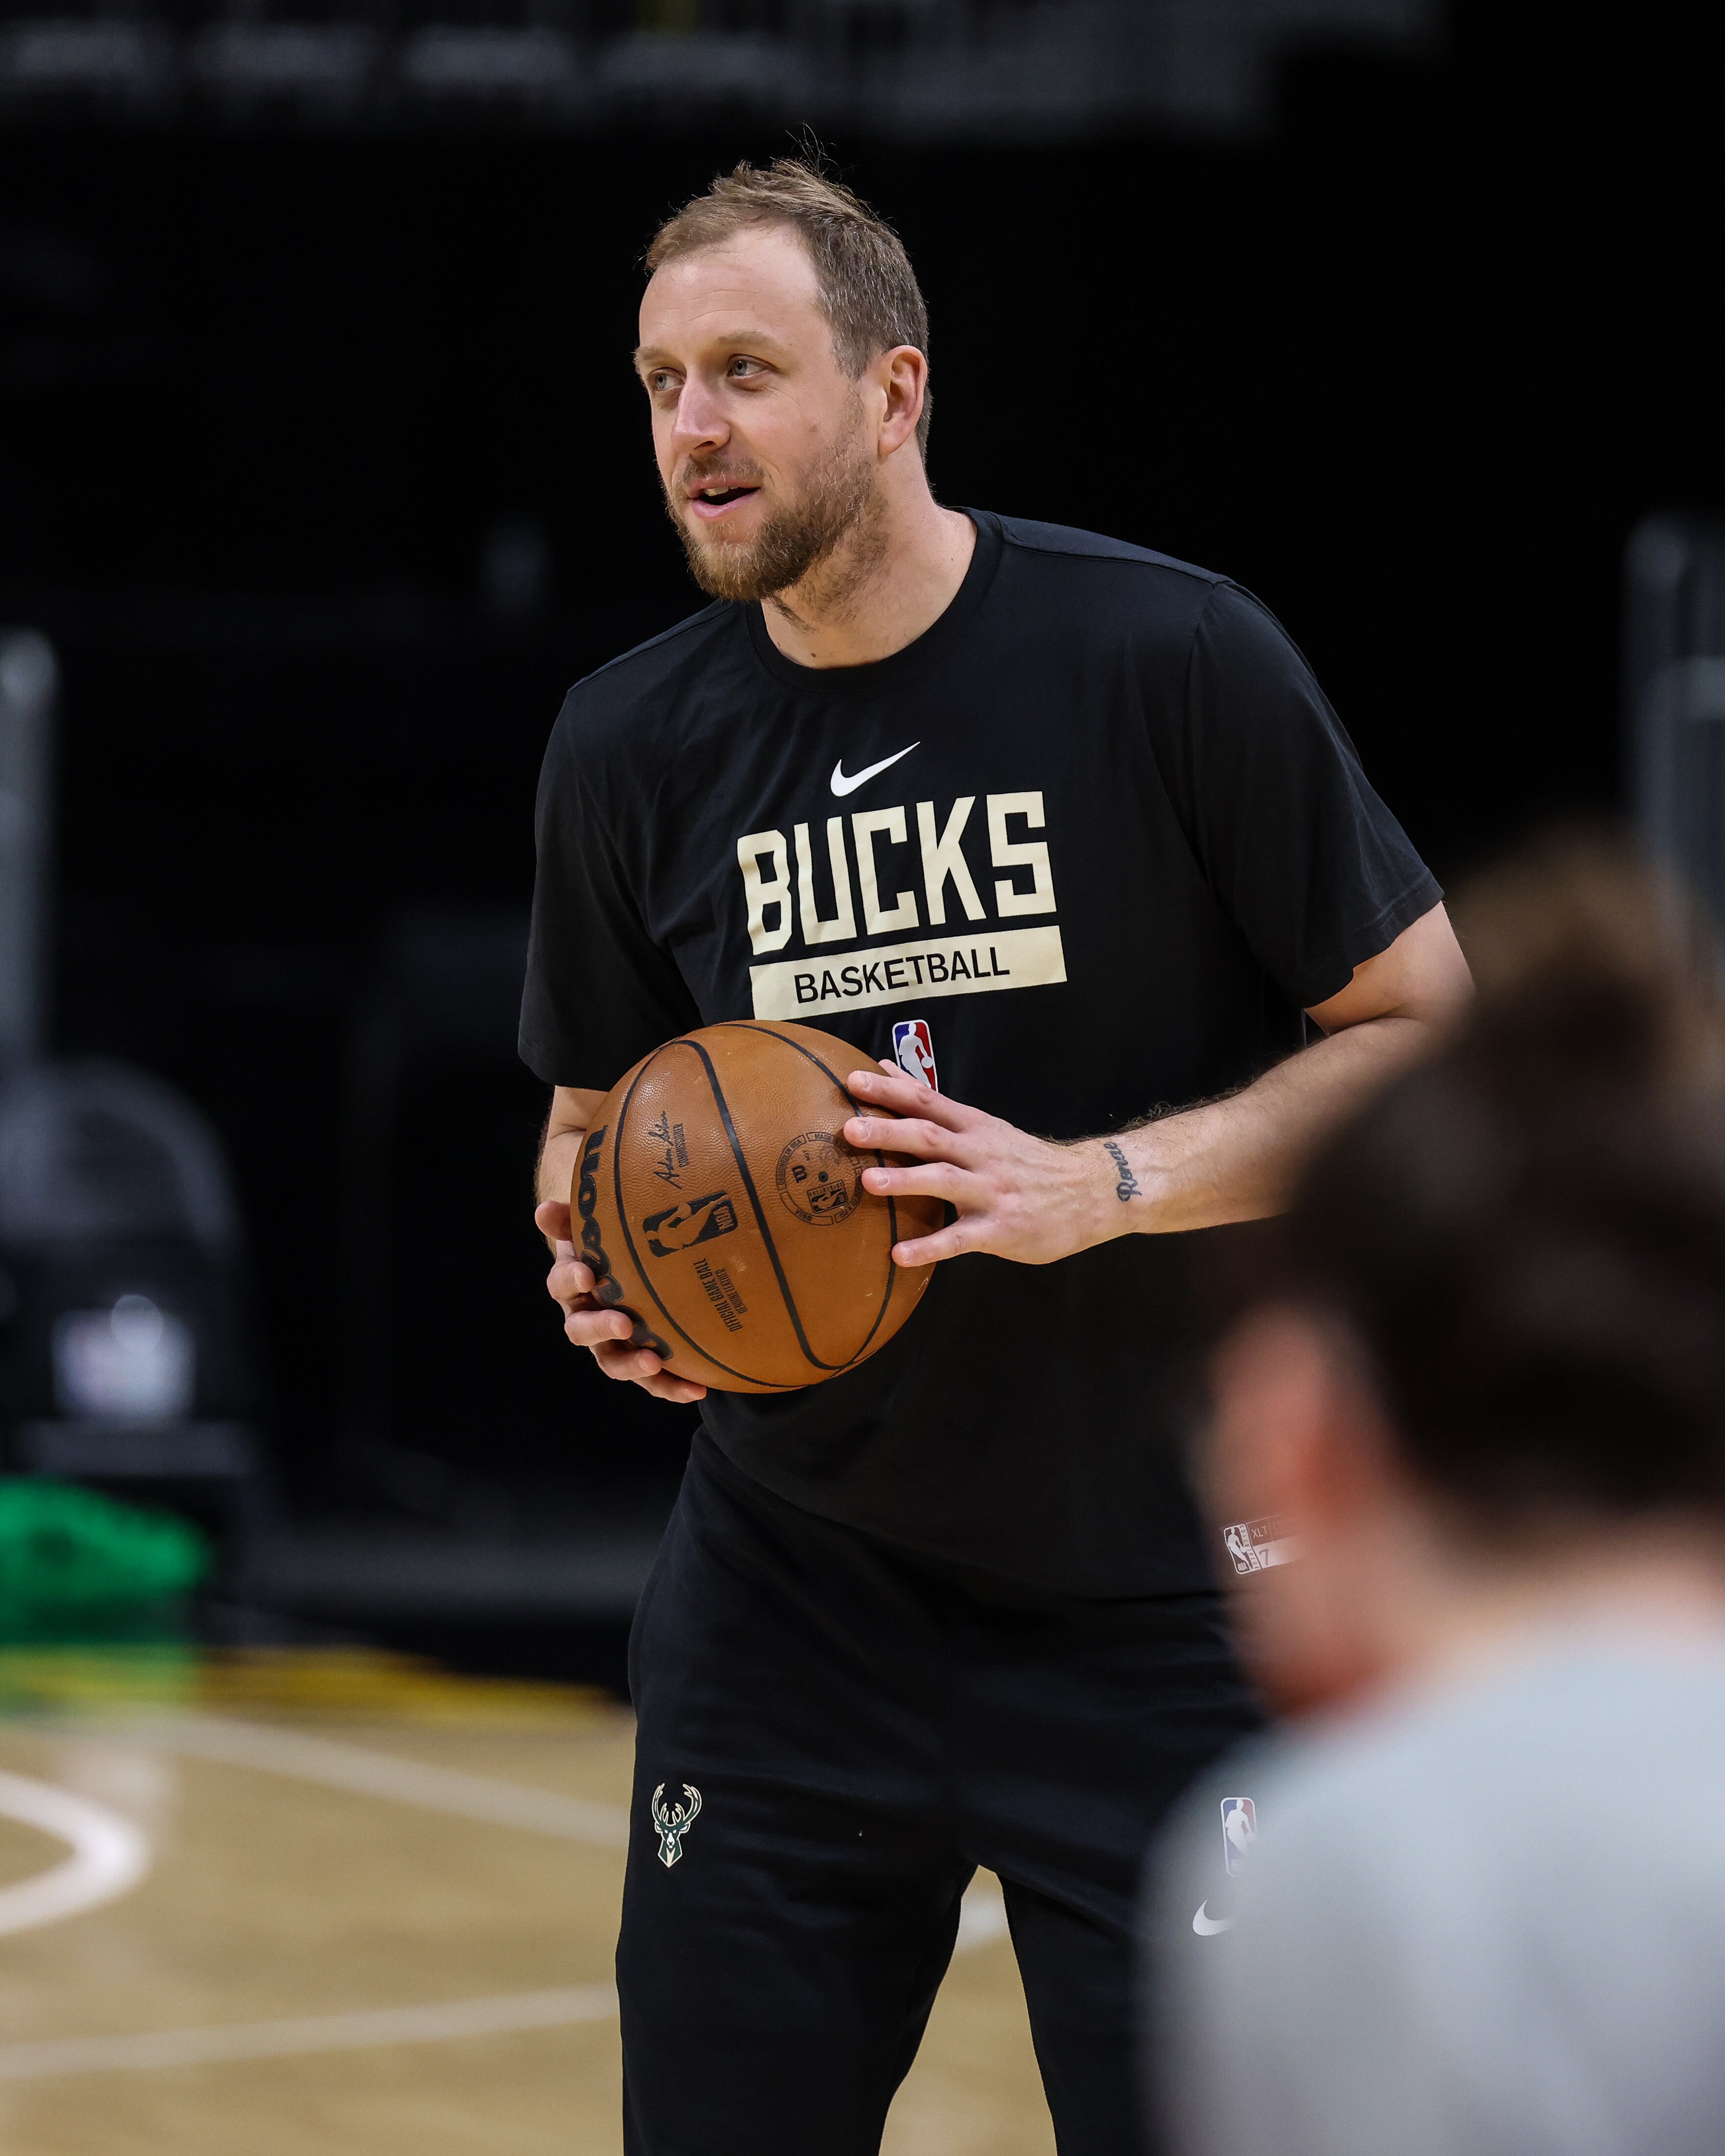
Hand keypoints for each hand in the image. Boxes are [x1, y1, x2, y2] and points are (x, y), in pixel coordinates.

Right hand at [534, 1198, 706, 1402]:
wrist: (627, 1267)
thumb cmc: (608, 1245)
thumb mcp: (591, 1227)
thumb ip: (570, 1219)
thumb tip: (545, 1209)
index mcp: (572, 1285)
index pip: (562, 1283)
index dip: (571, 1279)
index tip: (587, 1273)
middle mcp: (585, 1319)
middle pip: (582, 1331)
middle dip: (601, 1328)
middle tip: (624, 1322)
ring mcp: (611, 1344)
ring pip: (613, 1362)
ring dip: (632, 1365)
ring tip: (654, 1363)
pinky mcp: (639, 1361)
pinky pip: (651, 1380)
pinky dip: (671, 1386)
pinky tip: (698, 1389)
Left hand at [842, 1066, 1133, 1266]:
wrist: (1093, 1191)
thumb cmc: (1027, 1161)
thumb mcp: (984, 1126)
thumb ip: (934, 1104)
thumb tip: (889, 1070)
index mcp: (975, 1127)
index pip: (927, 1101)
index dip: (890, 1090)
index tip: (852, 1081)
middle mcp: (980, 1153)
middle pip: (930, 1136)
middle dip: (889, 1131)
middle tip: (849, 1129)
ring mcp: (991, 1191)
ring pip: (945, 1181)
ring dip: (907, 1180)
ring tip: (869, 1182)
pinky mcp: (1001, 1228)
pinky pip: (961, 1239)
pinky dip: (930, 1247)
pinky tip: (899, 1255)